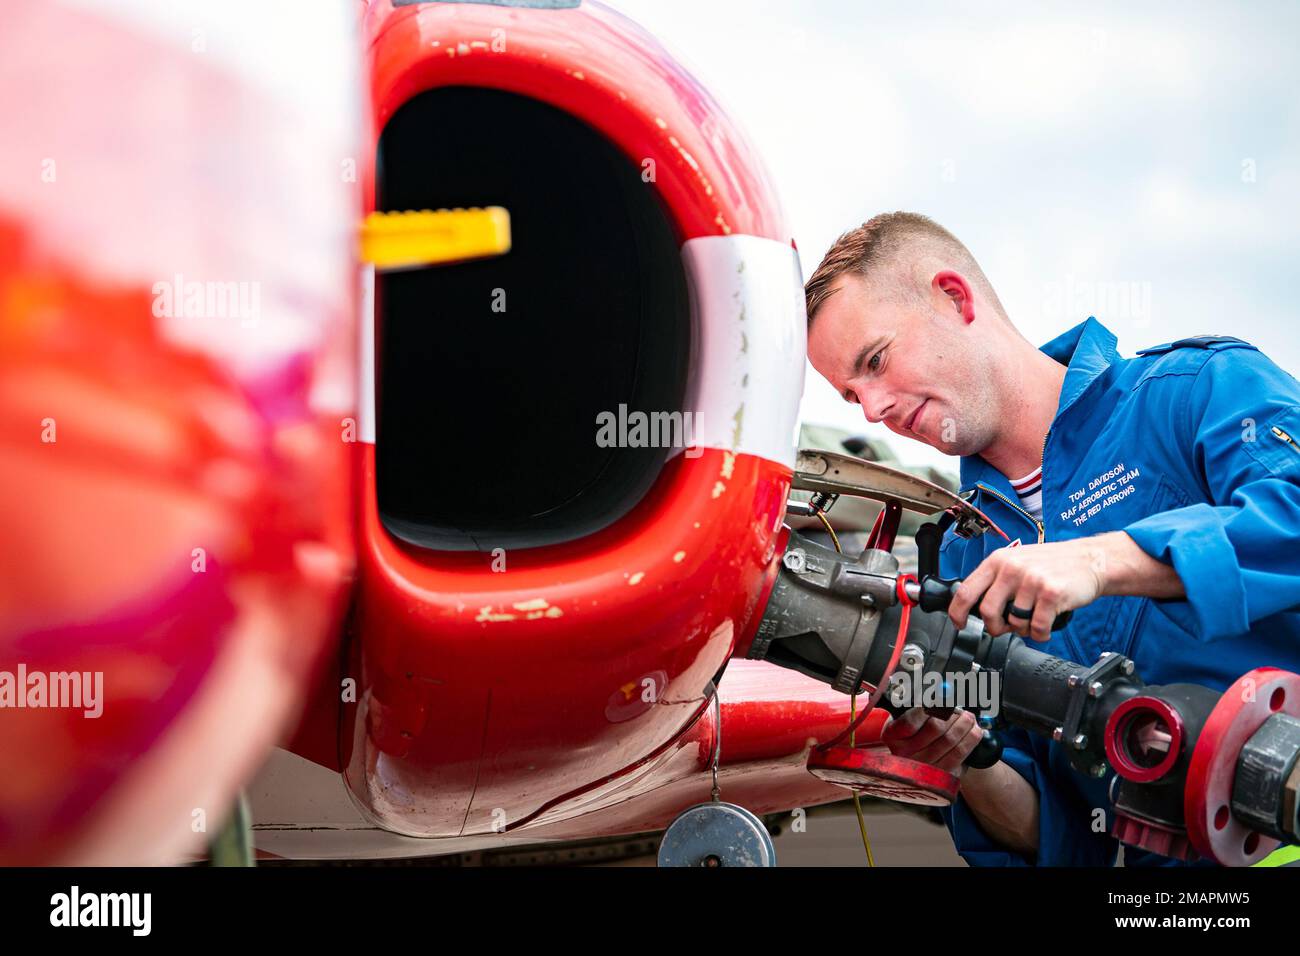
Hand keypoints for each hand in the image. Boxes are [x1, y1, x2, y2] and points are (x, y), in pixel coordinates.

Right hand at [879, 707, 984, 775]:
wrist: (918, 764)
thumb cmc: (913, 735)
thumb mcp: (907, 719)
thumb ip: (920, 706)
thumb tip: (943, 693)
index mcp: (892, 736)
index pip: (911, 721)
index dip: (931, 707)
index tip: (943, 697)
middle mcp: (904, 754)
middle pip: (936, 727)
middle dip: (953, 713)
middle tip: (960, 708)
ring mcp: (922, 767)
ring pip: (950, 739)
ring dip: (964, 723)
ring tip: (968, 717)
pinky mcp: (940, 775)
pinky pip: (960, 753)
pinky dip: (971, 739)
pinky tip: (975, 731)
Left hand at [947, 536, 1109, 640]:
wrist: (1092, 559)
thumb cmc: (1054, 564)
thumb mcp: (1017, 562)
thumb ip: (996, 580)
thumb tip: (974, 607)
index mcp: (998, 560)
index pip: (966, 590)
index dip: (957, 612)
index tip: (959, 624)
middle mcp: (1012, 568)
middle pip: (988, 612)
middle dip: (995, 627)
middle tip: (1005, 628)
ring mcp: (1032, 580)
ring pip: (1015, 623)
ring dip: (1024, 629)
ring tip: (1034, 618)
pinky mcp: (1051, 594)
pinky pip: (1038, 628)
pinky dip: (1041, 634)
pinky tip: (1046, 625)